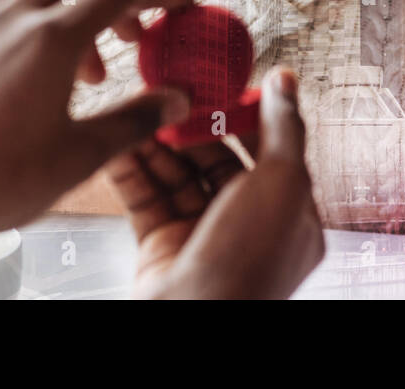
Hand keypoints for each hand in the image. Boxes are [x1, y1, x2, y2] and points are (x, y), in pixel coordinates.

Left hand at [0, 0, 194, 297]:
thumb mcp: (78, 157)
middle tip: (129, 26)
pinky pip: (7, 6)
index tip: (182, 2)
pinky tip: (44, 73)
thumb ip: (134, 120)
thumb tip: (175, 100)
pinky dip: (39, 19)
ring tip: (89, 65)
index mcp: (49, 39)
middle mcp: (11, 18)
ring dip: (73, 1)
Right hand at [104, 68, 324, 298]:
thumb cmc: (248, 261)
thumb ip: (283, 129)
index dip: (246, 114)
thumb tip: (286, 82)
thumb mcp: (281, 183)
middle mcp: (247, 226)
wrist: (191, 322)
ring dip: (156, 142)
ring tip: (135, 109)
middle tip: (167, 92)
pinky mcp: (162, 247)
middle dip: (191, 125)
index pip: (270, 150)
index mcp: (288, 214)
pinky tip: (116, 142)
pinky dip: (130, 170)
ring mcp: (202, 236)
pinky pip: (146, 198)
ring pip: (177, 175)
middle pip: (217, 159)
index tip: (219, 84)